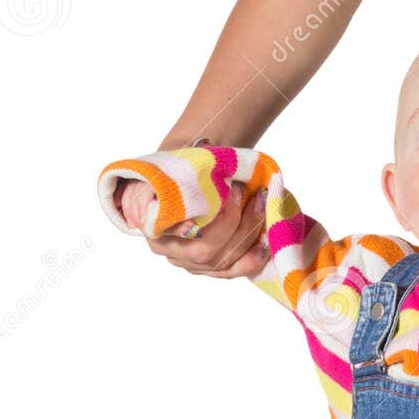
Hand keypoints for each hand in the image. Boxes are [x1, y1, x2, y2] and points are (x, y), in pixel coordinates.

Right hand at [115, 174, 268, 278]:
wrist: (182, 181)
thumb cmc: (179, 171)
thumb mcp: (173, 163)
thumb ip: (185, 160)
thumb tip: (206, 147)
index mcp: (153, 223)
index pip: (178, 230)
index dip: (208, 216)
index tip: (232, 189)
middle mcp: (168, 249)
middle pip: (205, 250)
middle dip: (235, 222)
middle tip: (251, 193)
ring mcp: (187, 262)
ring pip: (220, 262)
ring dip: (247, 236)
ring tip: (261, 209)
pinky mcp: (205, 268)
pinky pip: (228, 272)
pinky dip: (249, 260)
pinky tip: (265, 245)